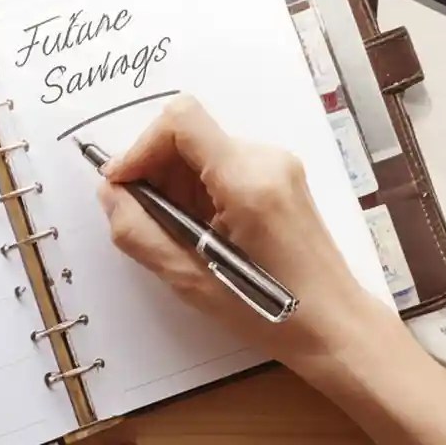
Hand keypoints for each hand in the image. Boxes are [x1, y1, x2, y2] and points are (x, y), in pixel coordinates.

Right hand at [98, 96, 445, 444]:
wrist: (335, 325)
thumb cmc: (273, 312)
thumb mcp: (190, 280)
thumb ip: (139, 232)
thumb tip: (111, 194)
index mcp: (247, 180)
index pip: (181, 120)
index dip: (140, 147)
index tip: (121, 184)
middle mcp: (266, 160)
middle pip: (189, 134)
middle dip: (155, 170)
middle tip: (145, 217)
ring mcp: (278, 165)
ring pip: (203, 150)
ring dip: (175, 183)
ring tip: (178, 233)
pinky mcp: (281, 177)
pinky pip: (222, 165)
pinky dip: (198, 189)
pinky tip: (202, 230)